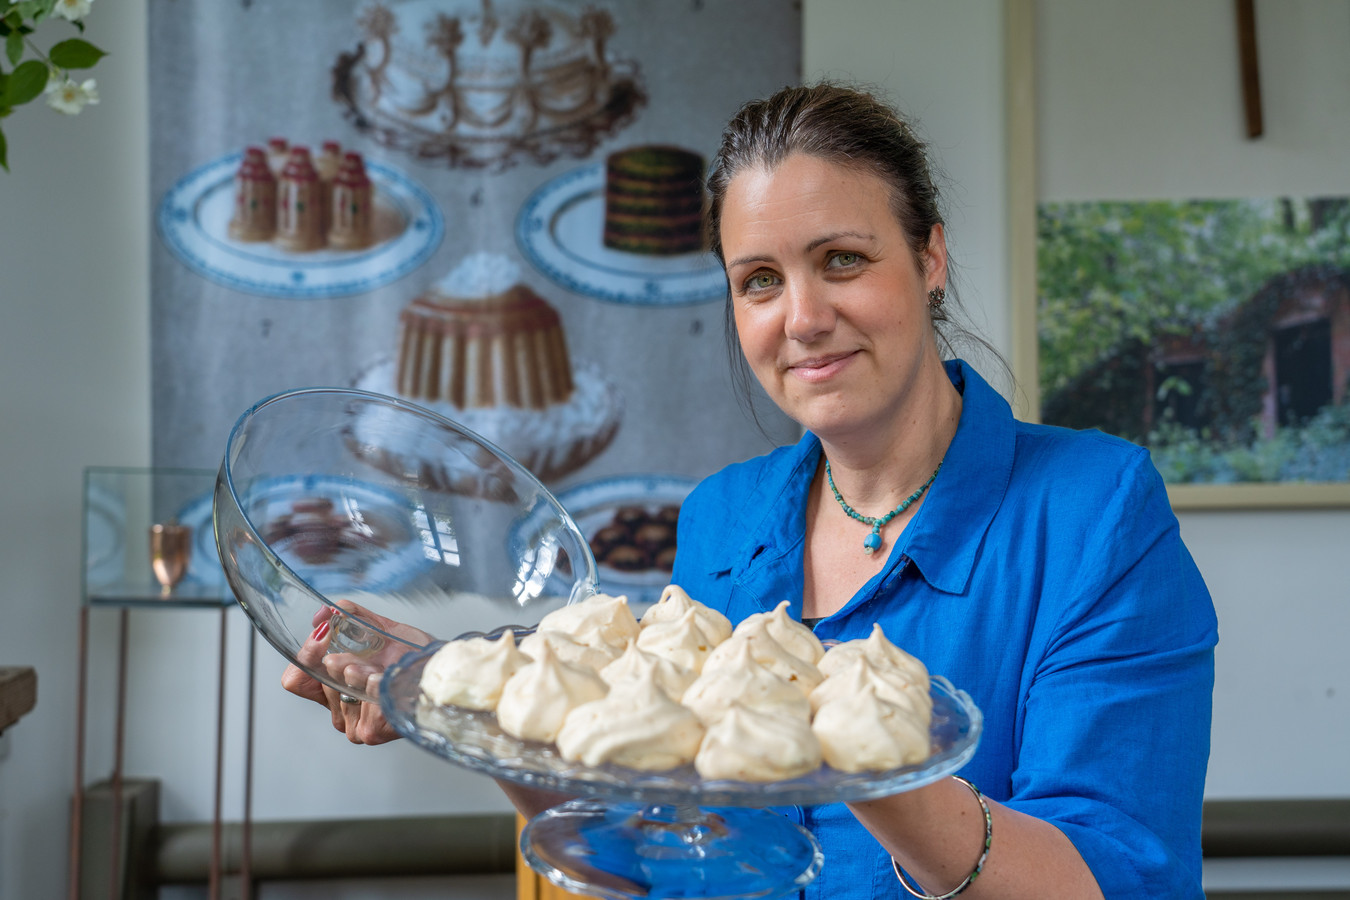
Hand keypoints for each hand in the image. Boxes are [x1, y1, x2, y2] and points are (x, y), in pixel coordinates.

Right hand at [280, 599, 431, 744]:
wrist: (446, 674)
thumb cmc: (415, 657)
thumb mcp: (380, 629)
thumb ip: (350, 616)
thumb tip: (324, 613)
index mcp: (335, 688)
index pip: (296, 680)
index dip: (305, 656)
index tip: (322, 635)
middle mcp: (341, 710)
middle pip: (320, 680)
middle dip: (340, 659)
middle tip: (363, 655)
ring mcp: (355, 724)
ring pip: (340, 690)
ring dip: (359, 671)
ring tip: (380, 668)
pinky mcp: (372, 731)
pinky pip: (363, 702)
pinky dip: (374, 685)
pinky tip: (385, 680)